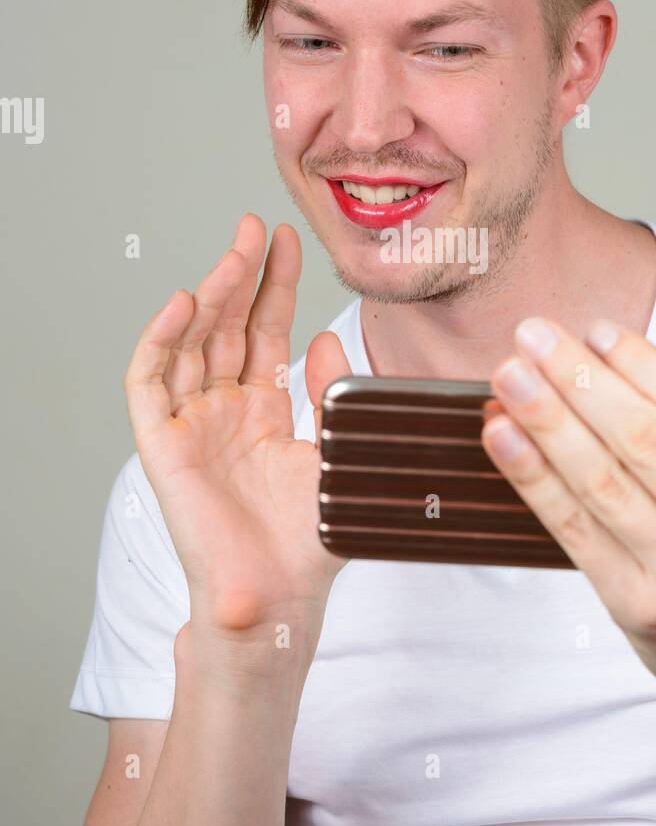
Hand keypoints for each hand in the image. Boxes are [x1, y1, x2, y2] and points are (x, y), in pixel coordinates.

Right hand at [124, 215, 351, 640]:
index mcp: (262, 412)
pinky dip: (160, 341)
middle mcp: (223, 411)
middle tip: (256, 228)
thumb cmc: (309, 542)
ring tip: (234, 253)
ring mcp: (190, 425)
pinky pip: (150, 383)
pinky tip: (183, 305)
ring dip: (209, 295)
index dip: (274, 287)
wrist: (281, 597)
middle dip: (241, 275)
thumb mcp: (335, 451)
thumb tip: (330, 339)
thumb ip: (331, 394)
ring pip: (190, 343)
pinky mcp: (161, 445)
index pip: (264, 332)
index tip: (289, 242)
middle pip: (226, 327)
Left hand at [481, 317, 655, 717]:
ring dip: (546, 422)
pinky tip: (502, 435)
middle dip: (580, 381)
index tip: (597, 331)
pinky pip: (573, 530)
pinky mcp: (634, 608)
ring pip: (602, 484)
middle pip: (644, 443)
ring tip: (507, 376)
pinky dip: (532, 478)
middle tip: (533, 335)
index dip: (643, 366)